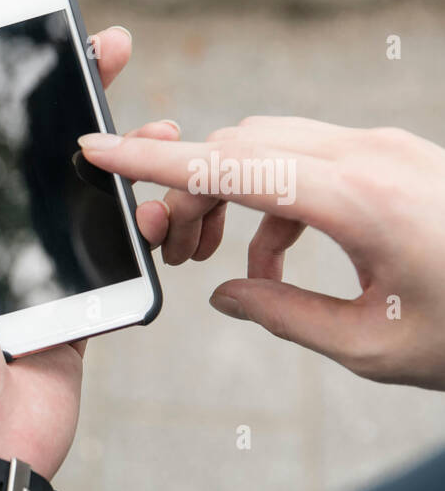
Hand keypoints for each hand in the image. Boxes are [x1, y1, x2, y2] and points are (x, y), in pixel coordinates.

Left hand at [0, 26, 174, 477]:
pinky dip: (139, 218)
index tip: (37, 46)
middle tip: (112, 53)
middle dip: (73, 102)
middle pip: (32, 155)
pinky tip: (163, 193)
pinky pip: (110, 247)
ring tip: (157, 121)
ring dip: (119, 153)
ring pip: (80, 195)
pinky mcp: (72, 300)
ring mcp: (30, 270)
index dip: (2, 91)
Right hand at [80, 118, 444, 389]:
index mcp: (360, 200)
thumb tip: (224, 295)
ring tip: (215, 261)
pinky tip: (274, 261)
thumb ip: (282, 314)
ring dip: (227, 192)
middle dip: (185, 188)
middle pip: (240, 146)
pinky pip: (308, 160)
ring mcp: (386, 150)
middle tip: (163, 248)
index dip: (152, 161)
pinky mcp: (395, 158)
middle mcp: (369, 157)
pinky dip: (271, 202)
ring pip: (269, 146)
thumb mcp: (369, 345)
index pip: (229, 164)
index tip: (95, 150)